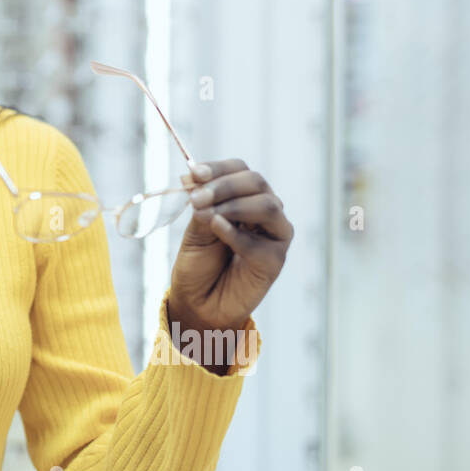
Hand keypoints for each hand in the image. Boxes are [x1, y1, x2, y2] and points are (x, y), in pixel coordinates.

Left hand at [167, 158, 292, 333]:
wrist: (198, 302)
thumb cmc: (199, 263)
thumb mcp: (196, 228)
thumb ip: (203, 205)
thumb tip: (197, 180)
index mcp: (243, 197)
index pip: (239, 170)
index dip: (217, 168)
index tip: (193, 174)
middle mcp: (264, 211)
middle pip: (256, 183)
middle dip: (224, 186)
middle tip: (196, 198)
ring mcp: (274, 235)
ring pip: (267, 205)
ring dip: (233, 205)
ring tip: (206, 214)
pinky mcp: (275, 260)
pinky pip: (261, 241)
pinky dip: (236, 233)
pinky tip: (217, 229)